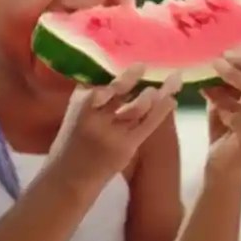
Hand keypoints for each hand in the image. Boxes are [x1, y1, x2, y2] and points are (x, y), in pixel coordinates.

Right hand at [48, 66, 182, 187]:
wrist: (68, 178)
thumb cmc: (73, 144)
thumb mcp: (75, 114)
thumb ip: (93, 95)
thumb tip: (118, 71)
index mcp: (79, 101)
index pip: (100, 79)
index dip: (117, 70)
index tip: (131, 61)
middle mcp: (93, 113)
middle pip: (117, 89)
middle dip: (132, 76)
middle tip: (144, 65)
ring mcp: (110, 131)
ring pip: (138, 106)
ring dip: (154, 94)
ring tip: (167, 83)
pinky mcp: (126, 146)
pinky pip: (148, 125)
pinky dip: (162, 111)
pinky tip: (172, 101)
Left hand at [202, 52, 240, 175]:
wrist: (220, 168)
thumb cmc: (223, 130)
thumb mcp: (222, 100)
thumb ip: (222, 83)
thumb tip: (213, 60)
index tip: (235, 52)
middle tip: (223, 57)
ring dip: (236, 77)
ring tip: (215, 68)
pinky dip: (226, 106)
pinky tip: (213, 104)